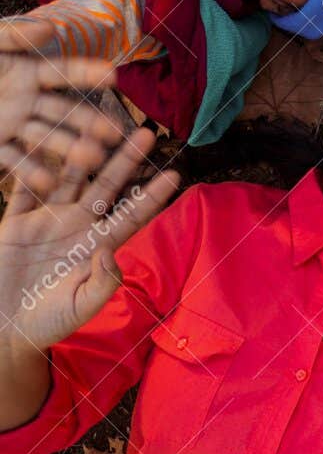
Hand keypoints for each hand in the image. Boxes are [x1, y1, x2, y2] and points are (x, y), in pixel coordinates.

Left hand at [0, 26, 124, 197]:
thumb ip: (13, 37)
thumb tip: (49, 29)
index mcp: (26, 71)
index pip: (63, 72)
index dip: (86, 74)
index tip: (113, 78)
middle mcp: (26, 99)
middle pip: (62, 111)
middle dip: (87, 122)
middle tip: (113, 134)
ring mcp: (12, 124)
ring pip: (45, 138)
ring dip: (68, 149)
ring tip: (91, 160)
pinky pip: (15, 160)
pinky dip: (31, 172)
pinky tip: (48, 184)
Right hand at [0, 127, 179, 355]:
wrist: (3, 328)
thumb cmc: (48, 323)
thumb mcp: (81, 307)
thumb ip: (102, 282)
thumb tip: (111, 251)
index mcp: (96, 247)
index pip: (131, 215)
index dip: (152, 196)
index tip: (175, 174)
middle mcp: (75, 227)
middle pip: (106, 187)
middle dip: (126, 160)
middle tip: (147, 133)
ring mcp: (45, 221)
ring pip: (68, 179)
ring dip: (83, 154)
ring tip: (100, 126)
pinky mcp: (15, 222)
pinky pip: (25, 189)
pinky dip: (32, 166)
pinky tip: (44, 141)